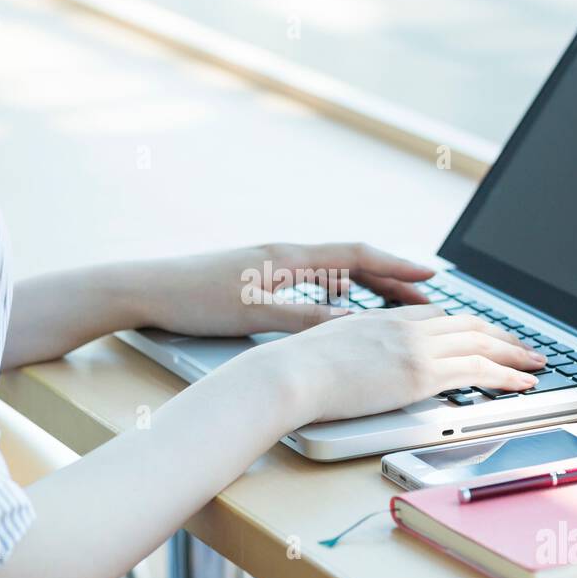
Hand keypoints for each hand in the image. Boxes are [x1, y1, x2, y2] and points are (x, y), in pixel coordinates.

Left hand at [139, 242, 434, 336]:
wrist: (145, 290)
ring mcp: (268, 265)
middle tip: (424, 298)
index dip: (397, 266)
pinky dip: (335, 294)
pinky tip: (338, 311)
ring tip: (392, 305)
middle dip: (391, 279)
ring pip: (331, 273)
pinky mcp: (254, 278)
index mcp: (287, 257)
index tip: (431, 276)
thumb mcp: (254, 314)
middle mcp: (282, 255)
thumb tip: (351, 322)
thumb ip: (304, 319)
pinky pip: (310, 282)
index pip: (356, 255)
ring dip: (365, 286)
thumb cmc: (194, 300)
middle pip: (350, 262)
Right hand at [248, 304, 546, 423]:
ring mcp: (414, 348)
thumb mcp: (328, 350)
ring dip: (514, 353)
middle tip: (525, 347)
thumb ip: (352, 353)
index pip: (438, 318)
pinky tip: (522, 381)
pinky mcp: (420, 374)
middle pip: (467, 325)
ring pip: (480, 344)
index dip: (467, 327)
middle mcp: (405, 328)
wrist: (289, 375)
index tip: (484, 336)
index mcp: (382, 320)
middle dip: (502, 336)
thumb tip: (354, 371)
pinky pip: (476, 370)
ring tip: (536, 363)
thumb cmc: (295, 372)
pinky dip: (506, 374)